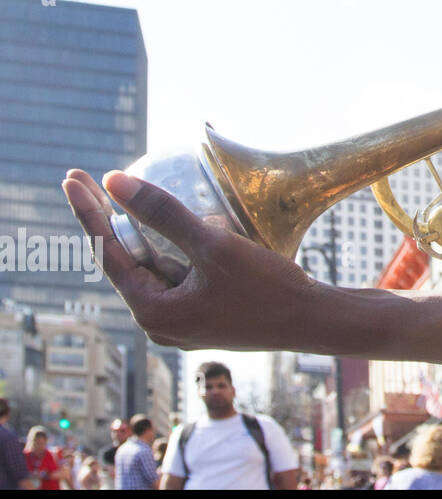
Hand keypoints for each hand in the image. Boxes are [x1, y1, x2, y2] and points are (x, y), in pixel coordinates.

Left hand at [61, 169, 323, 351]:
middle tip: (87, 180)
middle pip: (124, 259)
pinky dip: (168, 248)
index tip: (73, 177)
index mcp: (152, 310)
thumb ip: (163, 213)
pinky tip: (175, 227)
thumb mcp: (214, 246)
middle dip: (106, 219)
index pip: (107, 252)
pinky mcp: (202, 315)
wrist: (311, 321)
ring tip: (124, 200)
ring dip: (140, 233)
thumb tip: (115, 182)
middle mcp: (159, 321)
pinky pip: (175, 275)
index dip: (88, 211)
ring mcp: (181, 321)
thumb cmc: (266, 287)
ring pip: (151, 267)